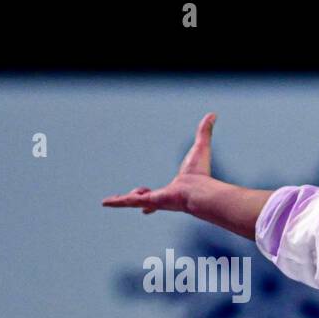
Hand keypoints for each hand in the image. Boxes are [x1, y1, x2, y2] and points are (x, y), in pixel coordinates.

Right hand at [101, 112, 218, 214]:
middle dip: (140, 198)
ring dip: (124, 200)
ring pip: (135, 200)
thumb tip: (213, 114)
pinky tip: (105, 202)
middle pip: (149, 199)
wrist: (199, 191)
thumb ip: (204, 132)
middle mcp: (165, 198)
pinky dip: (117, 201)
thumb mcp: (200, 147)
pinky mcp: (149, 201)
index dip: (157, 193)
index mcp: (176, 188)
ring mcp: (156, 201)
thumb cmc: (201, 173)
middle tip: (133, 198)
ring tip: (109, 202)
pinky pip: (129, 201)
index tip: (152, 196)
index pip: (163, 191)